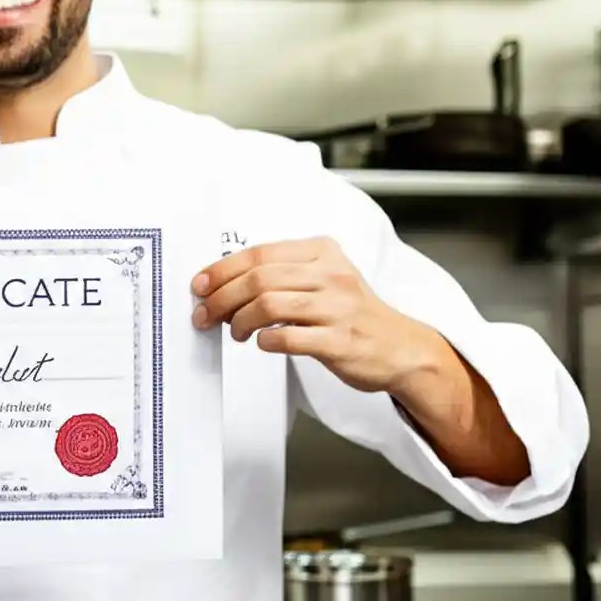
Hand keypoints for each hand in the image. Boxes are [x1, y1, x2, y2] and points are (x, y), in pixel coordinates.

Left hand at [190, 237, 434, 394]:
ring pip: (268, 305)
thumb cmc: (352, 314)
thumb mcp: (323, 279)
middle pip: (258, 279)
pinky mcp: (340, 341)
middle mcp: (331, 274)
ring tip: (236, 332)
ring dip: (240, 321)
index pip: (259, 254)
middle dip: (221, 298)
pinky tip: (262, 342)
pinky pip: (288, 337)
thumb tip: (223, 284)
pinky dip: (265, 341)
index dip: (222, 270)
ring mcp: (338, 307)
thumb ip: (282, 275)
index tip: (200, 286)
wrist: (400, 348)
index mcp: (322, 252)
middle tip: (205, 315)